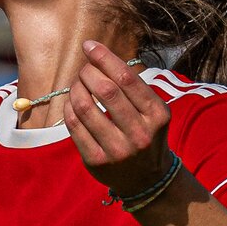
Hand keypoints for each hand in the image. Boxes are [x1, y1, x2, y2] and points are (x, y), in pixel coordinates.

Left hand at [62, 40, 173, 197]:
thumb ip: (133, 88)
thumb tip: (97, 56)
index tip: (89, 46)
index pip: (126, 78)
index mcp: (157, 115)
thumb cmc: (146, 134)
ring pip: (85, 106)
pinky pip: (74, 126)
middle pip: (105, 90)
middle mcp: (139, 133)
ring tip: (77, 84)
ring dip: (75, 88)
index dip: (104, 57)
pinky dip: (69, 107)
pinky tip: (72, 102)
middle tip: (84, 69)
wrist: (147, 179)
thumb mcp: (153, 112)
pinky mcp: (96, 161)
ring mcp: (117, 150)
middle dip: (88, 72)